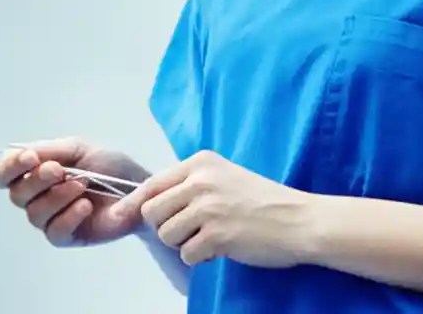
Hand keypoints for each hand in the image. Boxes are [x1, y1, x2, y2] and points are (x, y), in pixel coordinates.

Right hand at [0, 137, 149, 247]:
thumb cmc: (110, 166)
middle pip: (17, 194)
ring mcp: (51, 219)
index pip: (4, 174)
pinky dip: (69, 216)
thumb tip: (22, 152)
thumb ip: (50, 149)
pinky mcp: (66, 237)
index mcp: (36, 172)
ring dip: (57, 196)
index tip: (30, 158)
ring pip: (35, 213)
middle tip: (59, 170)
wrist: (140, 188)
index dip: (10, 167)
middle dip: (36, 180)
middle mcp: (38, 197)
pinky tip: (85, 206)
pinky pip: (54, 231)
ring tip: (83, 185)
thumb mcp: (80, 148)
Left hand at [114, 150, 317, 267]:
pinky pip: (187, 254)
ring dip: (185, 243)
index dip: (135, 204)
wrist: (299, 220)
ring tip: (211, 238)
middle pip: (152, 212)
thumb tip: (140, 204)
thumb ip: (189, 185)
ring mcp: (209, 207)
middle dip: (166, 226)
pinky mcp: (217, 234)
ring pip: (167, 235)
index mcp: (201, 163)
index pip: (151, 184)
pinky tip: (222, 248)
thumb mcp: (224, 178)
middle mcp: (201, 181)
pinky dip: (201, 258)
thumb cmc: (263, 201)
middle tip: (191, 230)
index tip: (123, 215)